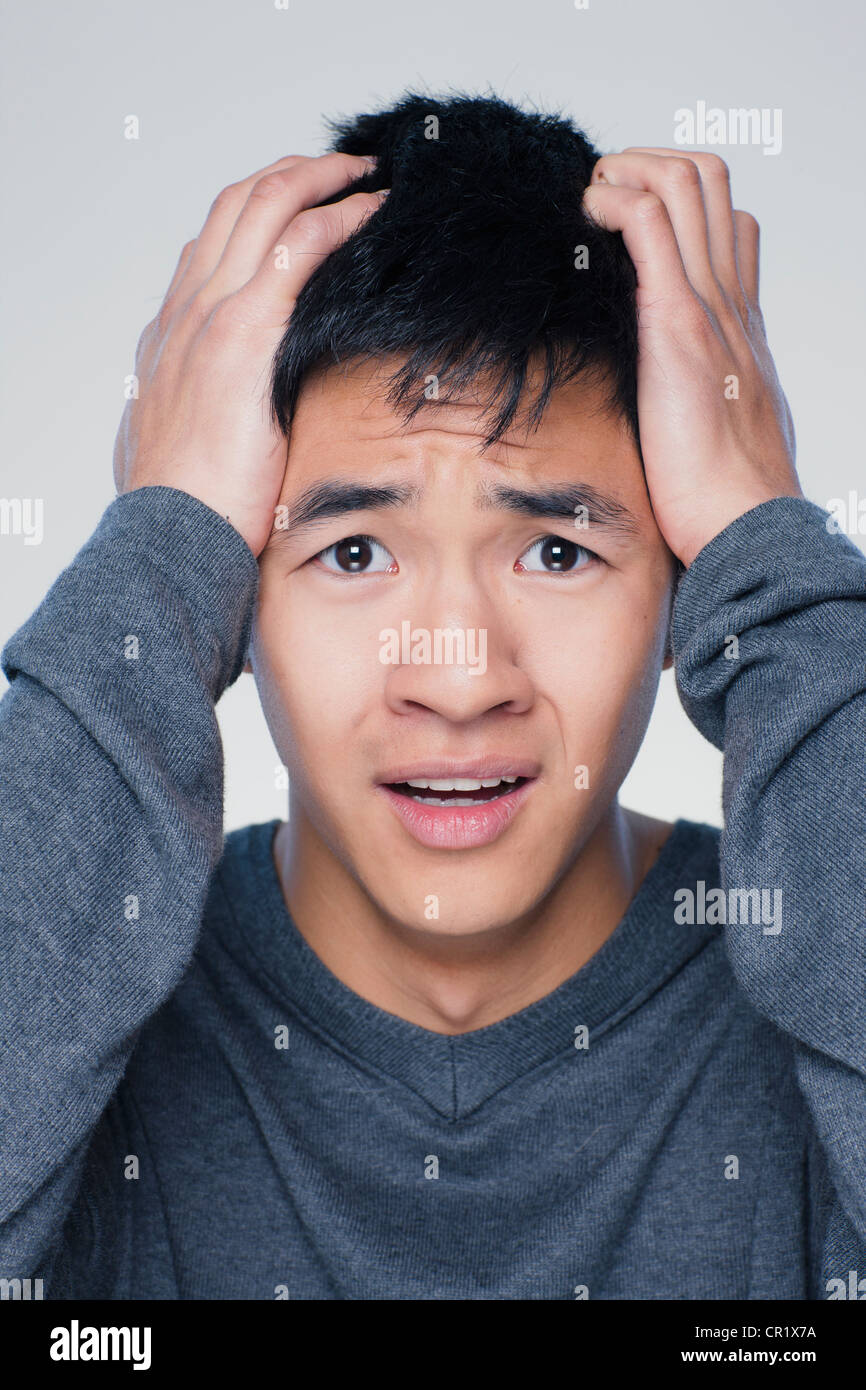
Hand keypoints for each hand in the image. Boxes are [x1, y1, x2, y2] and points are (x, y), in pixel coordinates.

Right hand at [114, 153, 385, 556]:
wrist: (171, 535)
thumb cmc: (186, 509)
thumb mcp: (185, 447)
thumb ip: (205, 415)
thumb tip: (229, 424)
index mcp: (171, 334)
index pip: (212, 244)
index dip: (260, 212)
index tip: (302, 207)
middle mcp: (187, 310)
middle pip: (237, 205)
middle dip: (296, 174)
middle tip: (346, 171)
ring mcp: (212, 315)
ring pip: (265, 206)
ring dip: (323, 178)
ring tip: (367, 176)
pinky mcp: (245, 334)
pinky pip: (297, 247)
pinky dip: (338, 217)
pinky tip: (373, 212)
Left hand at [582, 148, 799, 567]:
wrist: (744, 526)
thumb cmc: (724, 501)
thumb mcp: (714, 435)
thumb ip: (695, 404)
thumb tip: (665, 413)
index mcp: (739, 328)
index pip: (729, 229)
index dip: (680, 203)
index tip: (628, 220)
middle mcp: (731, 304)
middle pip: (711, 184)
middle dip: (649, 165)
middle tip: (602, 194)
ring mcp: (709, 307)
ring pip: (686, 183)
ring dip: (629, 169)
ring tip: (590, 198)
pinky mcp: (677, 323)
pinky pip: (650, 222)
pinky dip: (615, 198)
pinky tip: (588, 215)